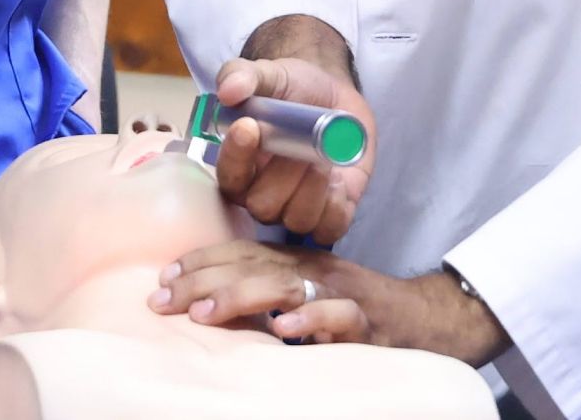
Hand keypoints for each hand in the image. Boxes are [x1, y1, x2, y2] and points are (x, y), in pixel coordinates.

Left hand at [149, 240, 370, 342]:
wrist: (418, 318)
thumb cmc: (349, 309)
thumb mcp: (302, 295)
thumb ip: (265, 294)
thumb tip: (206, 307)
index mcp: (292, 260)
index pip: (239, 251)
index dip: (200, 260)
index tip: (162, 278)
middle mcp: (309, 268)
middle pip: (251, 264)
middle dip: (202, 280)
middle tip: (162, 300)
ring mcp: (337, 291)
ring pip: (284, 284)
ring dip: (241, 296)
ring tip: (204, 314)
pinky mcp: (366, 322)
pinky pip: (339, 316)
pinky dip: (310, 319)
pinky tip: (282, 330)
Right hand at [214, 42, 375, 240]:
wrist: (333, 94)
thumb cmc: (291, 86)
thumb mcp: (267, 73)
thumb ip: (242, 75)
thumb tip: (227, 91)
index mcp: (241, 163)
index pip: (229, 176)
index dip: (237, 157)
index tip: (250, 126)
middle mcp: (263, 193)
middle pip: (263, 206)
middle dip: (284, 175)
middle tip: (303, 143)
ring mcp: (298, 206)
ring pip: (297, 220)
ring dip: (312, 189)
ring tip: (324, 158)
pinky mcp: (332, 213)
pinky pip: (330, 228)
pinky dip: (336, 207)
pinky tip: (339, 180)